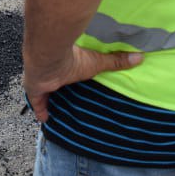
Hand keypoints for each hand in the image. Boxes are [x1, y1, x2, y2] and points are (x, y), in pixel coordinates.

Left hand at [23, 45, 143, 122]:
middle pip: (52, 80)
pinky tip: (45, 119)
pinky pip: (37, 103)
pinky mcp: (34, 90)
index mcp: (64, 61)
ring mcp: (40, 80)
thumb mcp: (97, 62)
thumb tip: (140, 56)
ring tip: (55, 108)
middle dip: (56, 87)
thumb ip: (116, 60)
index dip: (66, 74)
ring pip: (43, 91)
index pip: (64, 68)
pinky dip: (41, 111)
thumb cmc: (73, 57)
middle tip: (63, 96)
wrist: (49, 58)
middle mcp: (50, 69)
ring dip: (48, 98)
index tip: (69, 80)